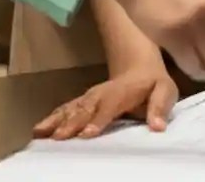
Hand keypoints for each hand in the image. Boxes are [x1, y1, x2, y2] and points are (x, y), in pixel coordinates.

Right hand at [33, 64, 178, 139]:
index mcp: (123, 92)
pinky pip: (65, 109)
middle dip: (71, 123)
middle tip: (58, 138)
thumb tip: (157, 126)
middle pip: (85, 108)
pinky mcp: (83, 101)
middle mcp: (102, 94)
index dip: (98, 120)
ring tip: (40, 133)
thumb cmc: (153, 83)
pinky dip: (52, 118)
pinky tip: (39, 130)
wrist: (139, 67)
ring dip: (56, 120)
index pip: (109, 106)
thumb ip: (160, 107)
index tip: (87, 134)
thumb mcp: (165, 91)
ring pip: (71, 108)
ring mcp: (90, 97)